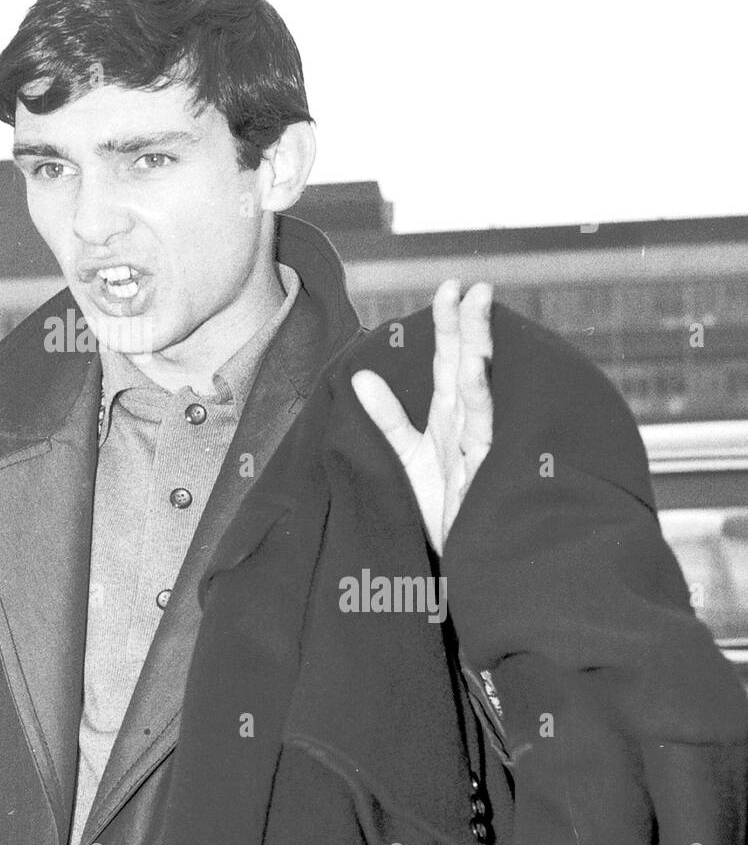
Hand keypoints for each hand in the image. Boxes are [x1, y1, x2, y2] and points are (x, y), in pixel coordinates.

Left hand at [351, 279, 493, 555]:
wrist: (455, 562)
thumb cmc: (437, 512)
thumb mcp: (402, 458)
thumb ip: (385, 418)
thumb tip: (361, 375)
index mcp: (449, 417)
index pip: (448, 360)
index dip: (448, 324)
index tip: (449, 286)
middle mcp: (467, 423)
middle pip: (467, 361)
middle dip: (468, 322)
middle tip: (471, 283)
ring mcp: (478, 442)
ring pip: (478, 382)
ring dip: (478, 342)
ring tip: (478, 303)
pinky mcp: (484, 467)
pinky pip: (482, 424)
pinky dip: (476, 395)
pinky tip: (473, 366)